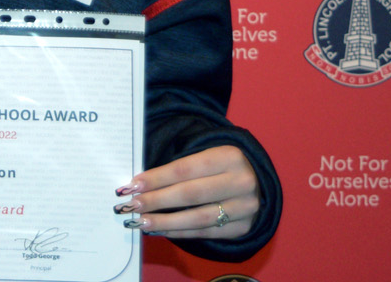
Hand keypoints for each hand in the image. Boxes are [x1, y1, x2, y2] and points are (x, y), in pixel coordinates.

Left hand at [115, 145, 259, 239]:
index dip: (157, 178)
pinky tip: (161, 230)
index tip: (133, 185)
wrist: (257, 180)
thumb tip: (140, 185)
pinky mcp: (244, 227)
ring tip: (142, 222)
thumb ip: (178, 169)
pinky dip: (181, 232)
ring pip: (198, 218)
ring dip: (166, 221)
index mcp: (230, 156)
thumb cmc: (220, 166)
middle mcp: (242, 182)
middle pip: (191, 194)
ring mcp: (246, 208)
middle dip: (157, 201)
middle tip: (132, 205)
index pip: (185, 169)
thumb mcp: (205, 156)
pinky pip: (206, 232)